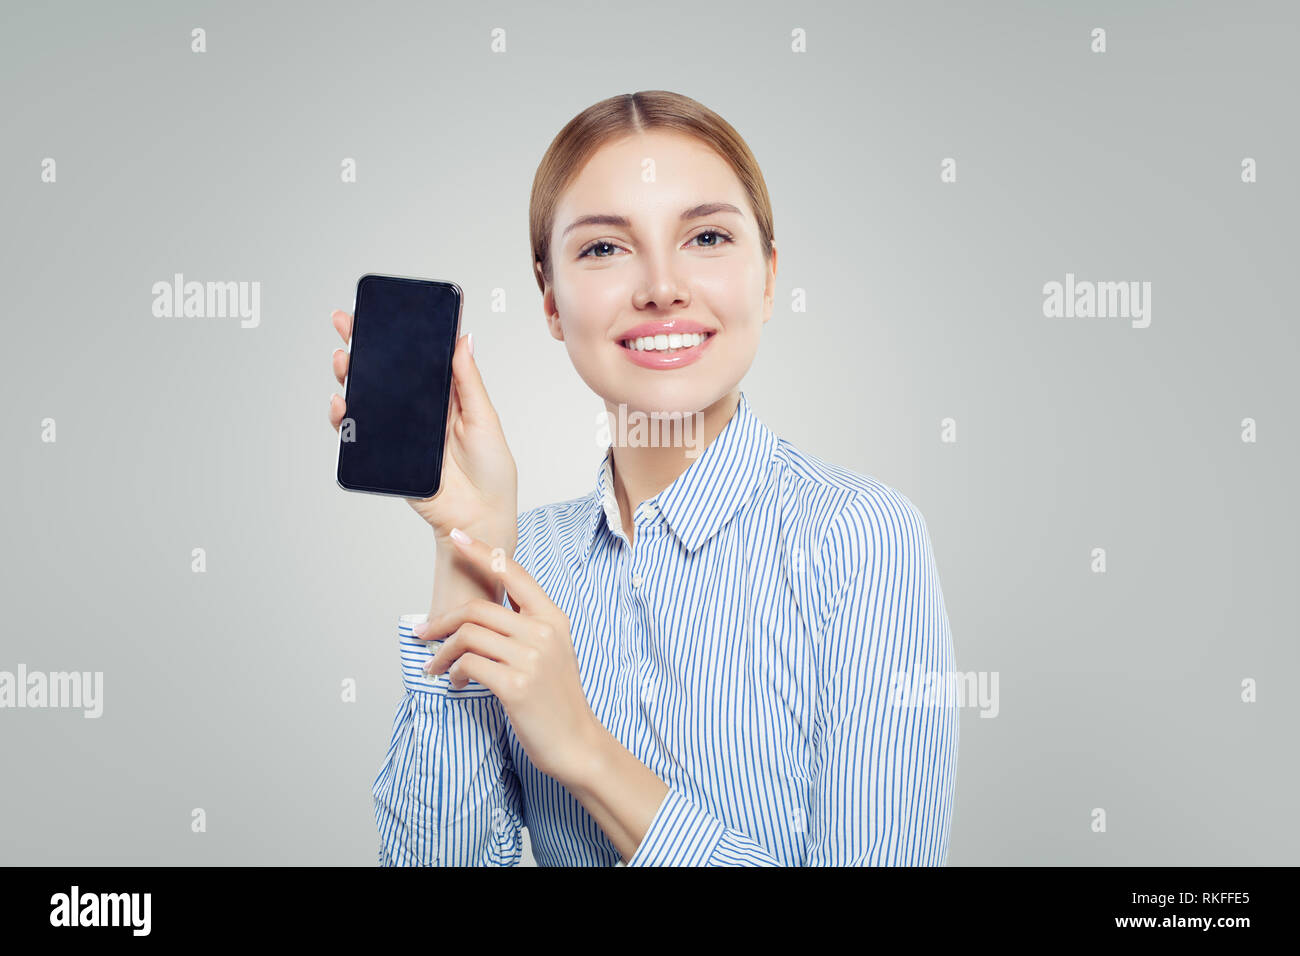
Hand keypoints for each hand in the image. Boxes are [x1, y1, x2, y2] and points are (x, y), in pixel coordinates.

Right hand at [328, 309, 517, 547]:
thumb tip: (463, 338)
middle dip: (362, 348)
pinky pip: (359, 435)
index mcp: (446, 397)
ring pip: (367, 399)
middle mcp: (420, 412)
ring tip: (343, 360)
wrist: (480, 517)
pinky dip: (344, 418)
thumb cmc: (492, 472)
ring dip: (349, 377)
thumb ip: (468, 381)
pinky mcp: (387, 457)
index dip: (397, 337)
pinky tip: (342, 404)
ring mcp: (401, 433)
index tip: (378, 313)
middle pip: (385, 374)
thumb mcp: (484, 419)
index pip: (416, 359)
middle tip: (345, 324)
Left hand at [415, 528, 601, 788]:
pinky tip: (454, 681)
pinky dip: (453, 672)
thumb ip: (526, 624)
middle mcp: (543, 632)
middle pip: (477, 608)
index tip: (457, 536)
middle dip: (442, 620)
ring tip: (436, 666)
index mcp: (553, 617)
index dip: (482, 551)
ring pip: (468, 635)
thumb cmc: (557, 697)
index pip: (513, 572)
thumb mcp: (552, 649)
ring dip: (442, 651)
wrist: (576, 742)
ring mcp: (531, 658)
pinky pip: (468, 664)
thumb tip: (485, 609)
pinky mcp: (515, 685)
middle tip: (423, 632)